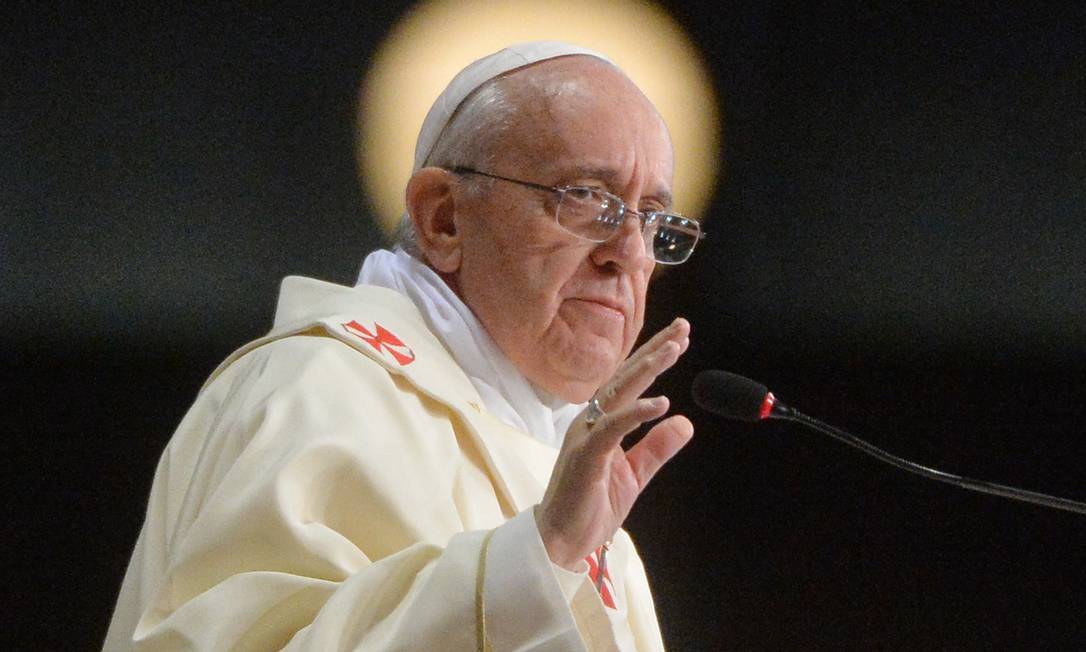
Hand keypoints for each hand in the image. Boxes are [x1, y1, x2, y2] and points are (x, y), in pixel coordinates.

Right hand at [537, 318, 693, 569]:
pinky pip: (613, 427)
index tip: (679, 338)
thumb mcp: (634, 474)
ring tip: (673, 350)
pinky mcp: (586, 455)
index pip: (631, 383)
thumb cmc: (590, 505)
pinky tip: (660, 402)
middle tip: (682, 328)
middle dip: (655, 350)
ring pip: (619, 393)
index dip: (654, 358)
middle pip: (626, 377)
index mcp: (602, 422)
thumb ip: (657, 447)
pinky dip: (636, 413)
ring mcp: (586, 435)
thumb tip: (684, 421)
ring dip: (647, 369)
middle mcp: (591, 420)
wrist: (562, 541)